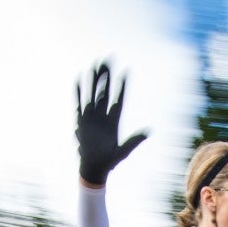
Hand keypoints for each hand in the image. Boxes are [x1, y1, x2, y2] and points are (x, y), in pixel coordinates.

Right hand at [75, 62, 147, 184]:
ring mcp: (92, 117)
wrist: (94, 167)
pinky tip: (79, 78)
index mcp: (114, 122)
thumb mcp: (124, 151)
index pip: (119, 99)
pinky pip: (79, 102)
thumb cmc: (110, 162)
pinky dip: (79, 91)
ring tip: (95, 65)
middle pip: (105, 92)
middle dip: (106, 77)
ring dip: (93, 80)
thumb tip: (148, 131)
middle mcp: (103, 116)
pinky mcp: (81, 121)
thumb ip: (134, 141)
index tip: (126, 72)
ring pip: (92, 93)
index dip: (122, 86)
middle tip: (109, 59)